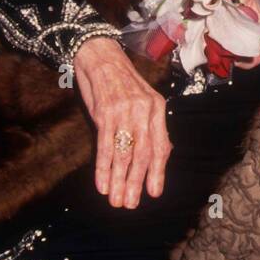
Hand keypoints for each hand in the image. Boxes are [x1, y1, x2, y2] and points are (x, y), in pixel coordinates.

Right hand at [73, 38, 172, 208]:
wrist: (99, 55)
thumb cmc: (120, 82)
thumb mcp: (140, 100)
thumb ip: (147, 126)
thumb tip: (155, 156)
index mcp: (156, 108)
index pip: (161, 146)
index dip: (157, 171)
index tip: (153, 192)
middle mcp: (143, 110)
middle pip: (143, 154)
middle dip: (137, 182)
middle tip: (131, 204)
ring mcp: (124, 111)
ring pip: (124, 154)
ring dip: (120, 181)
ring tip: (117, 201)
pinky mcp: (104, 112)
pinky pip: (105, 146)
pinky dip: (104, 168)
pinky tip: (102, 184)